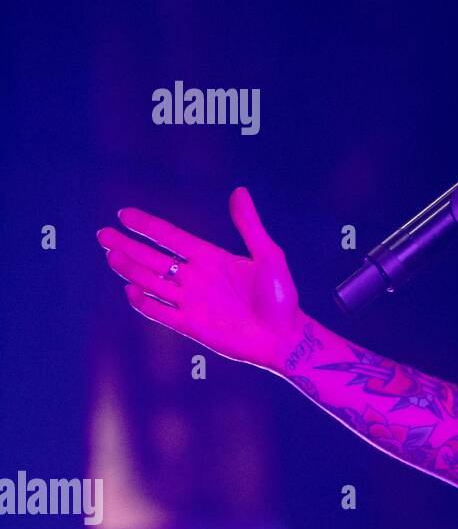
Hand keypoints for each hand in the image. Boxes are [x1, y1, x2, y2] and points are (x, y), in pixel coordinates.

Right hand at [96, 187, 303, 372]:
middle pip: (153, 258)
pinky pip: (160, 312)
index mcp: (212, 258)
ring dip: (131, 269)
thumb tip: (239, 191)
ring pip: (152, 282)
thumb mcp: (269, 256)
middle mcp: (197, 278)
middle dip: (128, 246)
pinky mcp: (191, 325)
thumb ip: (249, 226)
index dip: (148, 226)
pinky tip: (131, 289)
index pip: (171, 238)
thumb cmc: (281, 296)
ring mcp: (191, 302)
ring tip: (112, 254)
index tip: (123, 214)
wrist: (284, 337)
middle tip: (102, 234)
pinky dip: (144, 302)